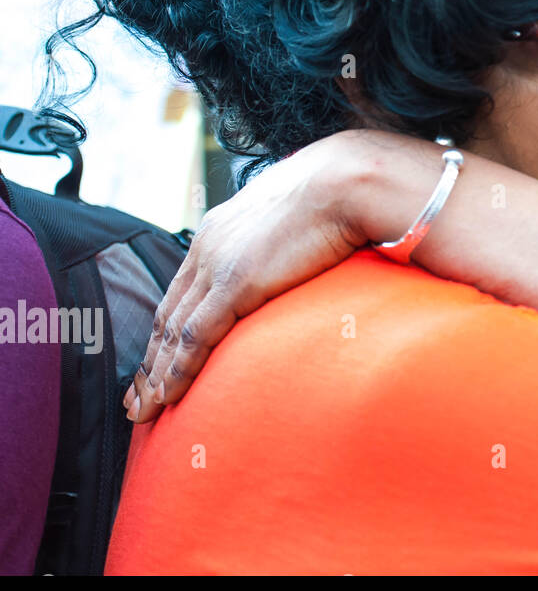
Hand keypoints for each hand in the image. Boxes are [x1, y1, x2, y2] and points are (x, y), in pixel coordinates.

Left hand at [124, 133, 370, 423]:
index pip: (182, 290)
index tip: (159, 359)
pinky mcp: (237, 283)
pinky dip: (178, 371)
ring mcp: (219, 265)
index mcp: (219, 229)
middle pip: (168, 314)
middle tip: (136, 397)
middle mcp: (208, 246)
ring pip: (173, 331)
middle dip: (150, 360)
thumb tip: (293, 251)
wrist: (348, 180)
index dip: (167, 330)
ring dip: (156, 375)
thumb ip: (278, 237)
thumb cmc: (336, 192)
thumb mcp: (291, 216)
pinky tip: (168, 396)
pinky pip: (196, 337)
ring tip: (144, 410)